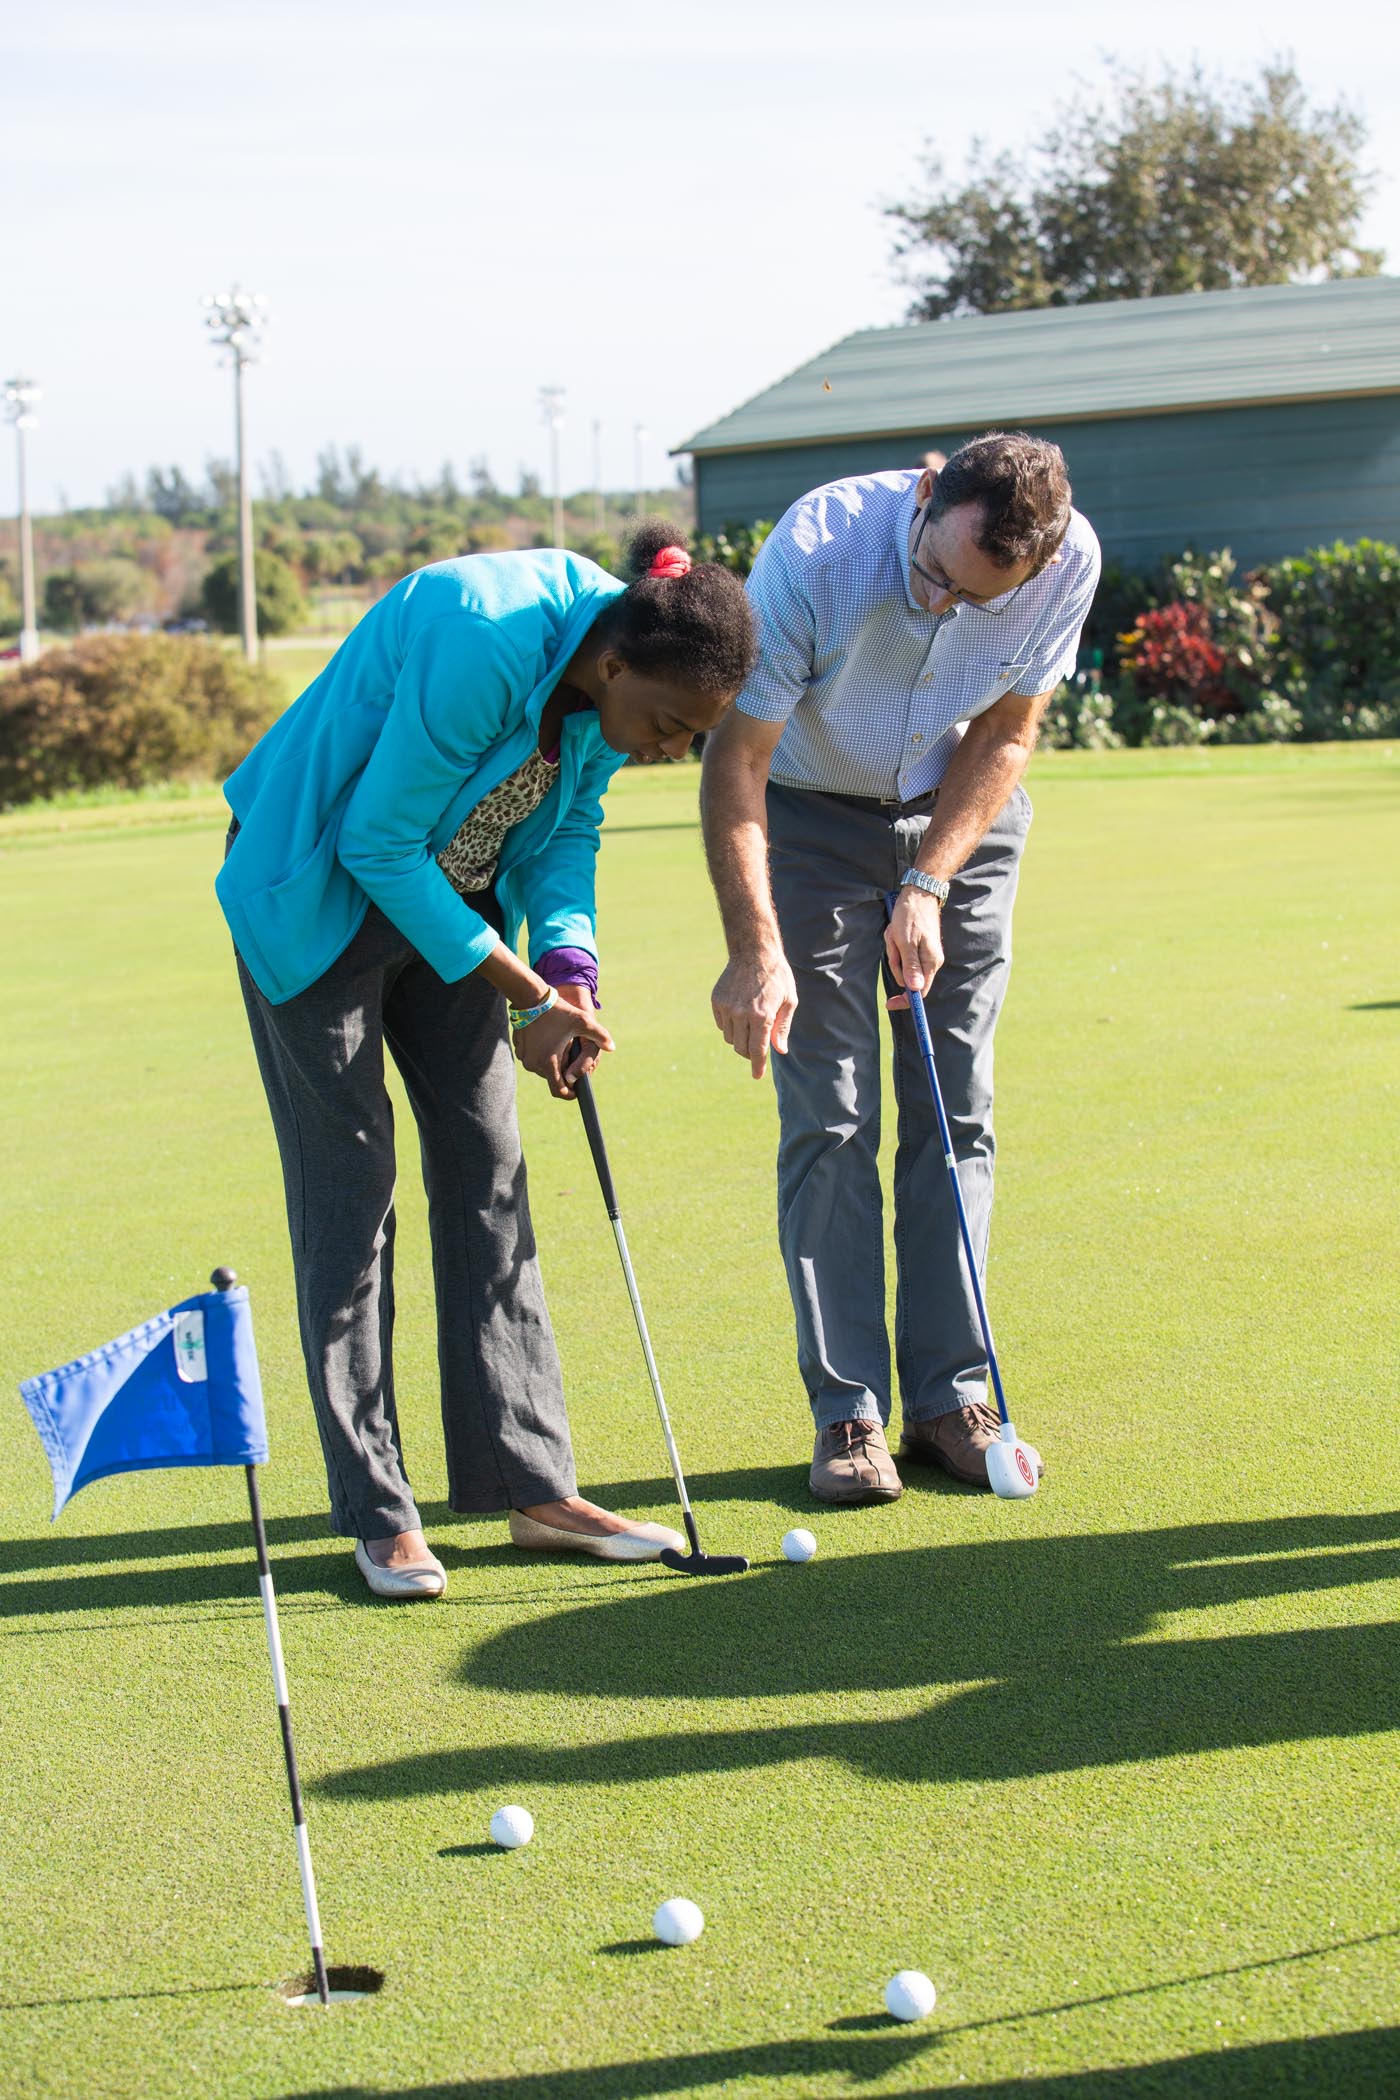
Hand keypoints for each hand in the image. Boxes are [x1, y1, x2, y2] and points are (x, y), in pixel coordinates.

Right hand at [514, 995, 613, 1098]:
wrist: (530, 996)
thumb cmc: (558, 1010)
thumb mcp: (582, 1021)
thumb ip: (599, 1035)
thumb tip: (612, 1047)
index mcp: (549, 1062)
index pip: (559, 1091)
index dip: (570, 1093)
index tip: (577, 1090)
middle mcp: (534, 1064)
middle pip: (553, 1078)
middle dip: (564, 1071)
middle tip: (570, 1052)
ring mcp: (524, 1057)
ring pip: (543, 1068)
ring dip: (553, 1062)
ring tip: (560, 1043)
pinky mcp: (519, 1049)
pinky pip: (534, 1058)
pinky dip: (543, 1054)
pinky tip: (549, 1038)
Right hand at [711, 947, 798, 1078]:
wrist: (754, 952)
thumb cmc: (777, 977)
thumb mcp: (789, 1001)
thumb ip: (782, 1028)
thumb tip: (779, 1050)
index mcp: (762, 1016)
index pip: (757, 1050)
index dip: (757, 1066)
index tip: (757, 1075)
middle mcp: (741, 1014)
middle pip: (741, 1048)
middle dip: (750, 1052)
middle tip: (757, 1046)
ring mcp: (726, 1007)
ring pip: (729, 1038)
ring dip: (739, 1038)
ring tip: (750, 1024)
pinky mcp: (717, 1001)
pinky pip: (721, 1024)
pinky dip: (730, 1025)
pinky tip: (739, 1013)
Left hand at [884, 888, 944, 1011]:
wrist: (918, 894)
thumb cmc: (911, 915)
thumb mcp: (906, 941)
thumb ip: (910, 966)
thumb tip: (915, 989)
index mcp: (930, 962)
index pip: (919, 992)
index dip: (905, 1000)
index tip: (889, 1003)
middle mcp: (930, 961)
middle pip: (907, 977)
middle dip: (895, 962)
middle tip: (893, 942)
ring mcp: (925, 954)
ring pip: (902, 964)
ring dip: (894, 951)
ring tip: (895, 933)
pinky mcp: (918, 947)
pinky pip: (902, 954)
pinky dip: (895, 945)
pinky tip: (896, 932)